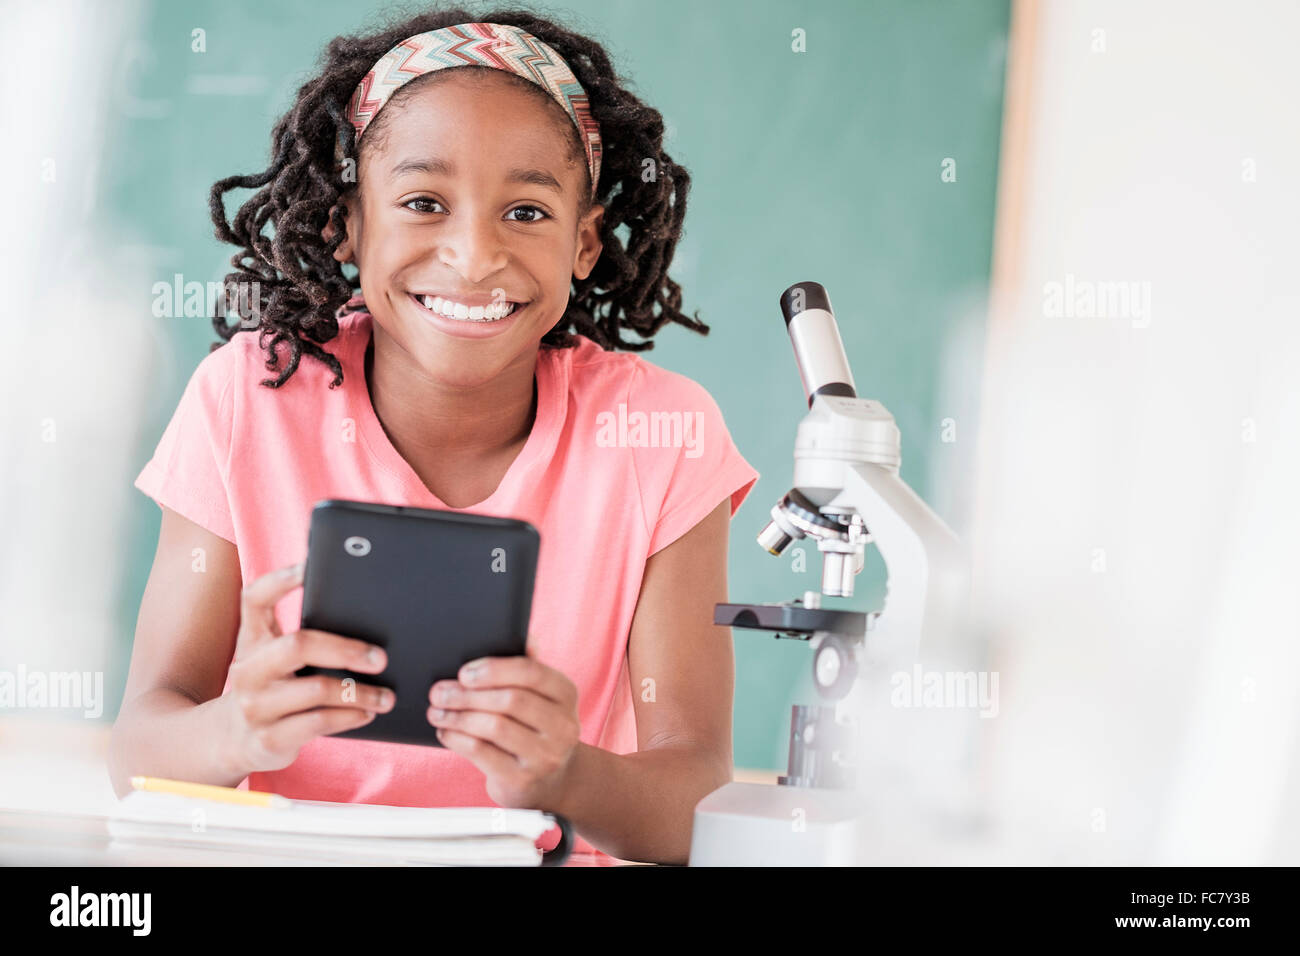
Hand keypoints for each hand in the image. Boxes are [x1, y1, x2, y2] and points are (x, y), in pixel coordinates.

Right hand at [218, 561, 394, 774]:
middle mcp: (248, 670)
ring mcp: (255, 706)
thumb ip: (302, 635)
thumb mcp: (272, 658)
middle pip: (299, 645)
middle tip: (381, 658)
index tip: (310, 566)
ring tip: (386, 696)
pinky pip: (318, 723)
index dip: (281, 579)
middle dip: (347, 649)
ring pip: (317, 690)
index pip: (255, 599)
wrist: (232, 739)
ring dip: (360, 692)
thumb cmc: (271, 687)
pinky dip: (350, 717)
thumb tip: (362, 611)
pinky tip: (367, 713)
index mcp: (251, 640)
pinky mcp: (268, 738)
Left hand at [427, 653, 580, 810]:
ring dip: (458, 716)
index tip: (464, 672)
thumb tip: (525, 636)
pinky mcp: (523, 779)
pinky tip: (446, 732)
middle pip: (510, 700)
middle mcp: (563, 726)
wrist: (551, 781)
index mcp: (566, 694)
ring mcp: (545, 756)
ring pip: (494, 726)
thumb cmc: (536, 728)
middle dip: (467, 694)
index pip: (531, 673)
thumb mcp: (541, 697)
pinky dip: (457, 739)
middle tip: (439, 691)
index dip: (494, 669)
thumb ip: (529, 667)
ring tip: (437, 711)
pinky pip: (482, 753)